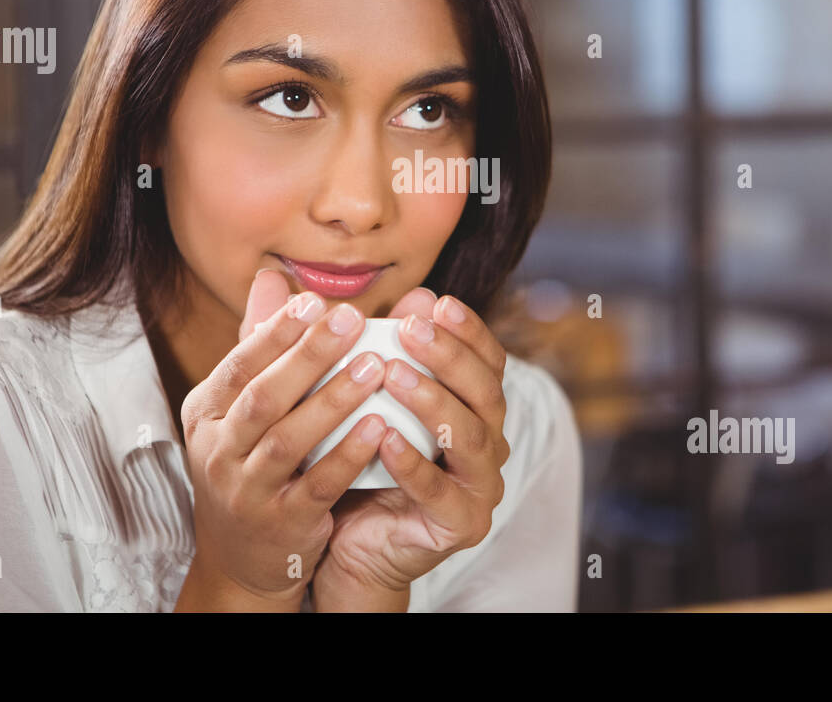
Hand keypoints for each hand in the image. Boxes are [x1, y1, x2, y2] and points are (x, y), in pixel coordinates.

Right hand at [178, 270, 392, 608]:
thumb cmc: (250, 463)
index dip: (276, 332)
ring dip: (333, 400)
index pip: (239, 363)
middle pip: (263, 396)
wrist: (242, 558)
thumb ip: (260, 346)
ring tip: (376, 366)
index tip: (315, 300)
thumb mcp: (240, 408)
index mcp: (206, 412)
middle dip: (308, 355)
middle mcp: (217, 450)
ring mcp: (247, 490)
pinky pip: (318, 484)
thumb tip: (272, 276)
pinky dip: (348, 454)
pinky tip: (380, 426)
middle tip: (353, 318)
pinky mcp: (282, 523)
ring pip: (289, 439)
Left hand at [311, 289, 509, 608]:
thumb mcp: (358, 395)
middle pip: (486, 393)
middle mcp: (488, 445)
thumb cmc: (354, 458)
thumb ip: (371, 343)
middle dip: (451, 357)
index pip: (488, 361)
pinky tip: (383, 437)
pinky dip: (413, 463)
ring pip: (469, 437)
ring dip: (431, 400)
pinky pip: (440, 491)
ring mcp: (479, 487)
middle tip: (411, 329)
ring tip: (391, 373)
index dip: (469, 330)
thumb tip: (392, 289)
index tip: (436, 301)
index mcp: (474, 409)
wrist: (343, 541)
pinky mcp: (460, 525)